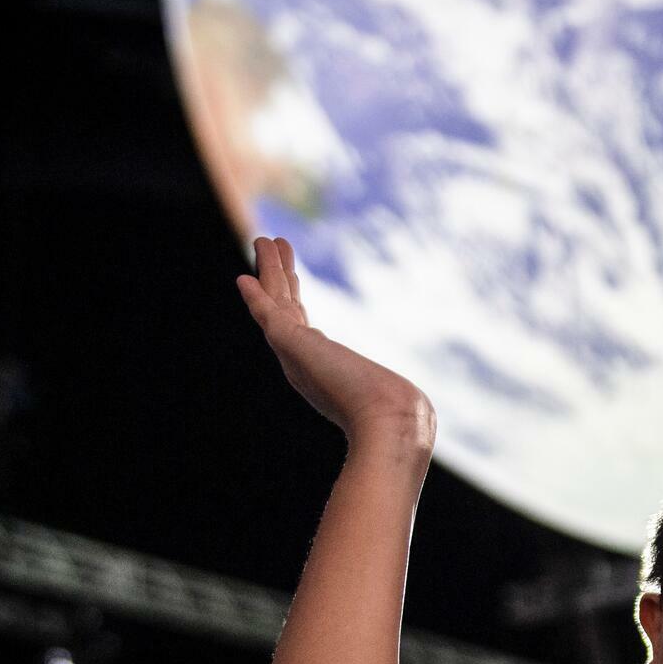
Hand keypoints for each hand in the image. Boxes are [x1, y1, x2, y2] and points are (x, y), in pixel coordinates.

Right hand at [235, 236, 435, 450]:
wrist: (385, 424)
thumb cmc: (392, 416)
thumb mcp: (387, 398)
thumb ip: (389, 398)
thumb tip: (419, 414)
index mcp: (318, 370)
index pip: (299, 323)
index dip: (291, 297)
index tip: (289, 277)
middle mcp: (300, 364)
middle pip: (283, 306)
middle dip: (278, 275)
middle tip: (272, 243)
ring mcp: (292, 356)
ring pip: (274, 302)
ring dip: (268, 270)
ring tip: (264, 239)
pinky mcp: (290, 346)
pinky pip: (267, 314)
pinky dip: (256, 297)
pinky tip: (243, 278)